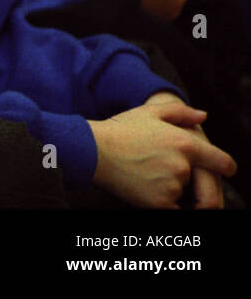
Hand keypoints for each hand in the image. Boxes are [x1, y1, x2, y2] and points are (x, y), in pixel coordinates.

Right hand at [89, 97, 235, 207]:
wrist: (92, 150)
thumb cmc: (119, 129)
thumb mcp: (149, 112)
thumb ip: (180, 112)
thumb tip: (203, 116)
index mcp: (185, 143)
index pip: (222, 161)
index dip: (226, 167)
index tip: (225, 170)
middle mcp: (182, 165)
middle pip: (198, 178)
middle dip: (187, 175)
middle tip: (163, 169)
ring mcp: (172, 185)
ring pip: (182, 192)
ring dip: (171, 186)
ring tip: (146, 174)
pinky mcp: (159, 203)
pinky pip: (172, 208)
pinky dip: (163, 201)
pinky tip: (146, 188)